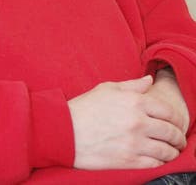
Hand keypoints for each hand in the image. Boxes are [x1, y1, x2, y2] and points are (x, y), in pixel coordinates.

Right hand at [68, 75, 187, 170]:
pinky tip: (159, 159)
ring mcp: (134, 143)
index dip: (176, 119)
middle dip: (179, 137)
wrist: (66, 131)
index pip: (168, 112)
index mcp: (135, 102)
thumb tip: (149, 80)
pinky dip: (161, 162)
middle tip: (179, 140)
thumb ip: (132, 85)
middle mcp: (138, 122)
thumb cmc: (85, 107)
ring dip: (173, 152)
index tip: (177, 124)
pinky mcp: (129, 161)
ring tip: (172, 151)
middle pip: (171, 132)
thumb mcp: (107, 89)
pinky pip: (155, 164)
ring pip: (166, 150)